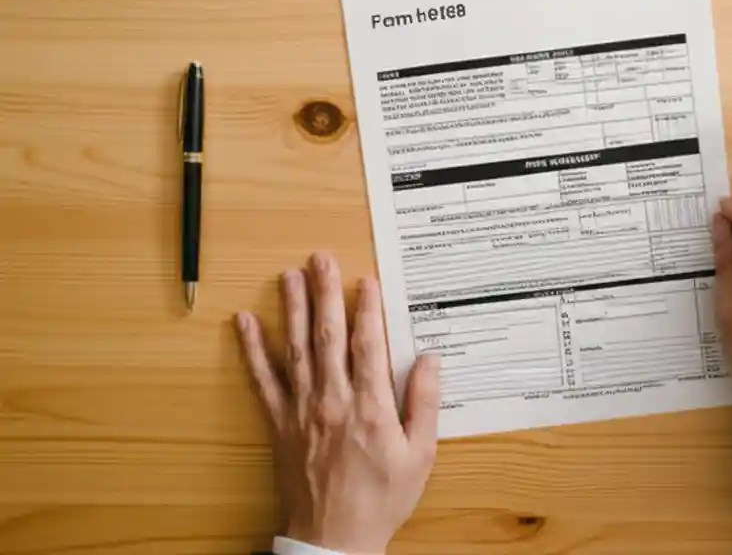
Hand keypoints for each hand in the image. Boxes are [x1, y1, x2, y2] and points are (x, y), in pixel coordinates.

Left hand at [233, 253, 440, 554]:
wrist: (335, 538)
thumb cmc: (382, 499)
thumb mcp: (420, 455)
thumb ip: (425, 403)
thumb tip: (431, 360)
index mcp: (371, 407)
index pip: (367, 345)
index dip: (366, 309)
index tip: (365, 279)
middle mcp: (333, 402)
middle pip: (328, 337)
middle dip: (325, 294)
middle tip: (321, 260)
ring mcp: (302, 411)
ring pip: (296, 350)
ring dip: (292, 309)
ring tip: (289, 276)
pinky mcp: (280, 425)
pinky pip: (264, 381)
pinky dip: (253, 350)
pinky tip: (246, 323)